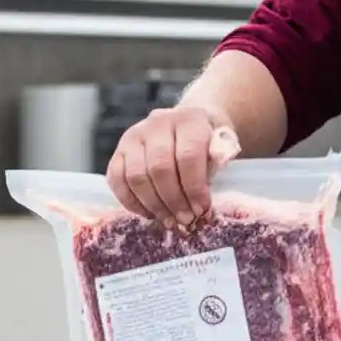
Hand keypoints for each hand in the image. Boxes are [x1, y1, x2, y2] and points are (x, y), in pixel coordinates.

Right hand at [106, 105, 240, 228]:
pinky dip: (131, 202)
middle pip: (159, 169)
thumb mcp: (224, 143)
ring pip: (136, 177)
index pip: (188, 156)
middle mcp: (158, 123)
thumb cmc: (208, 139)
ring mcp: (134, 135)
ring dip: (153, 205)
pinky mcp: (118, 150)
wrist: (188, 121)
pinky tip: (149, 213)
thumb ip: (220, 160)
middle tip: (185, 220)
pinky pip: (116, 179)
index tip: (201, 209)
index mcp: (189, 119)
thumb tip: (209, 184)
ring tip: (169, 220)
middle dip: (173, 201)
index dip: (194, 188)